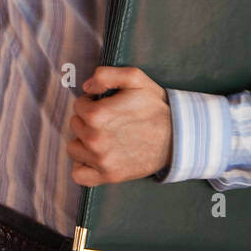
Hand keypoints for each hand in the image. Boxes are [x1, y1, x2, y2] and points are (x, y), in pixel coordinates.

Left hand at [68, 66, 171, 185]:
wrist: (176, 137)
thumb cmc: (155, 107)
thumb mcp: (135, 78)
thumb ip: (106, 75)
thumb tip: (86, 87)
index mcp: (98, 115)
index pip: (78, 106)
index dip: (91, 102)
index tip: (105, 104)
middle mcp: (95, 140)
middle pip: (75, 125)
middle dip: (87, 120)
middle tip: (108, 120)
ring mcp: (101, 160)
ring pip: (74, 147)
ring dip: (84, 141)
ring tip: (102, 136)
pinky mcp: (108, 176)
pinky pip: (78, 174)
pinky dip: (83, 165)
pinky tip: (94, 156)